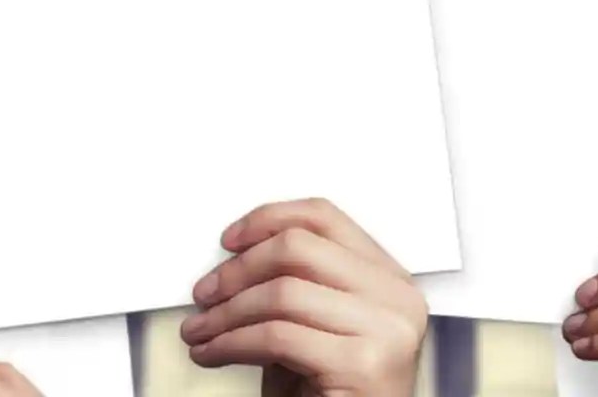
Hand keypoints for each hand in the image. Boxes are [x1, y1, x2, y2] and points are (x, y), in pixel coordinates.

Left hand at [181, 198, 427, 396]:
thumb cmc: (332, 394)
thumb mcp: (314, 327)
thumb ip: (292, 284)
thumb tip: (233, 260)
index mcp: (389, 278)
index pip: (325, 218)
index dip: (268, 220)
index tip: (230, 240)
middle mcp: (396, 298)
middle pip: (300, 247)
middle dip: (238, 269)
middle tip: (206, 291)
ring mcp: (385, 330)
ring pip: (282, 292)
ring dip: (226, 312)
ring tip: (201, 330)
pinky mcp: (363, 365)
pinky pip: (276, 337)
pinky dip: (231, 343)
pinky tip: (213, 352)